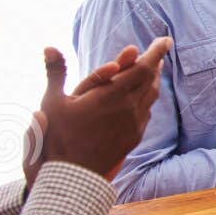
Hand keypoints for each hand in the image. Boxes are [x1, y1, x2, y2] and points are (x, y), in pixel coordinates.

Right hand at [31, 38, 171, 183]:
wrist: (73, 175)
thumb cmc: (59, 137)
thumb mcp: (53, 102)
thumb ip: (55, 71)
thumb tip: (49, 46)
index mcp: (113, 95)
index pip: (143, 67)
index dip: (157, 52)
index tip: (166, 39)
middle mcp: (129, 107)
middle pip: (150, 79)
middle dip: (154, 62)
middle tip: (157, 50)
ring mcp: (134, 123)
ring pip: (151, 95)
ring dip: (153, 79)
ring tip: (152, 69)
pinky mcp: (135, 136)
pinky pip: (147, 111)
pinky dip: (147, 98)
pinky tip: (142, 97)